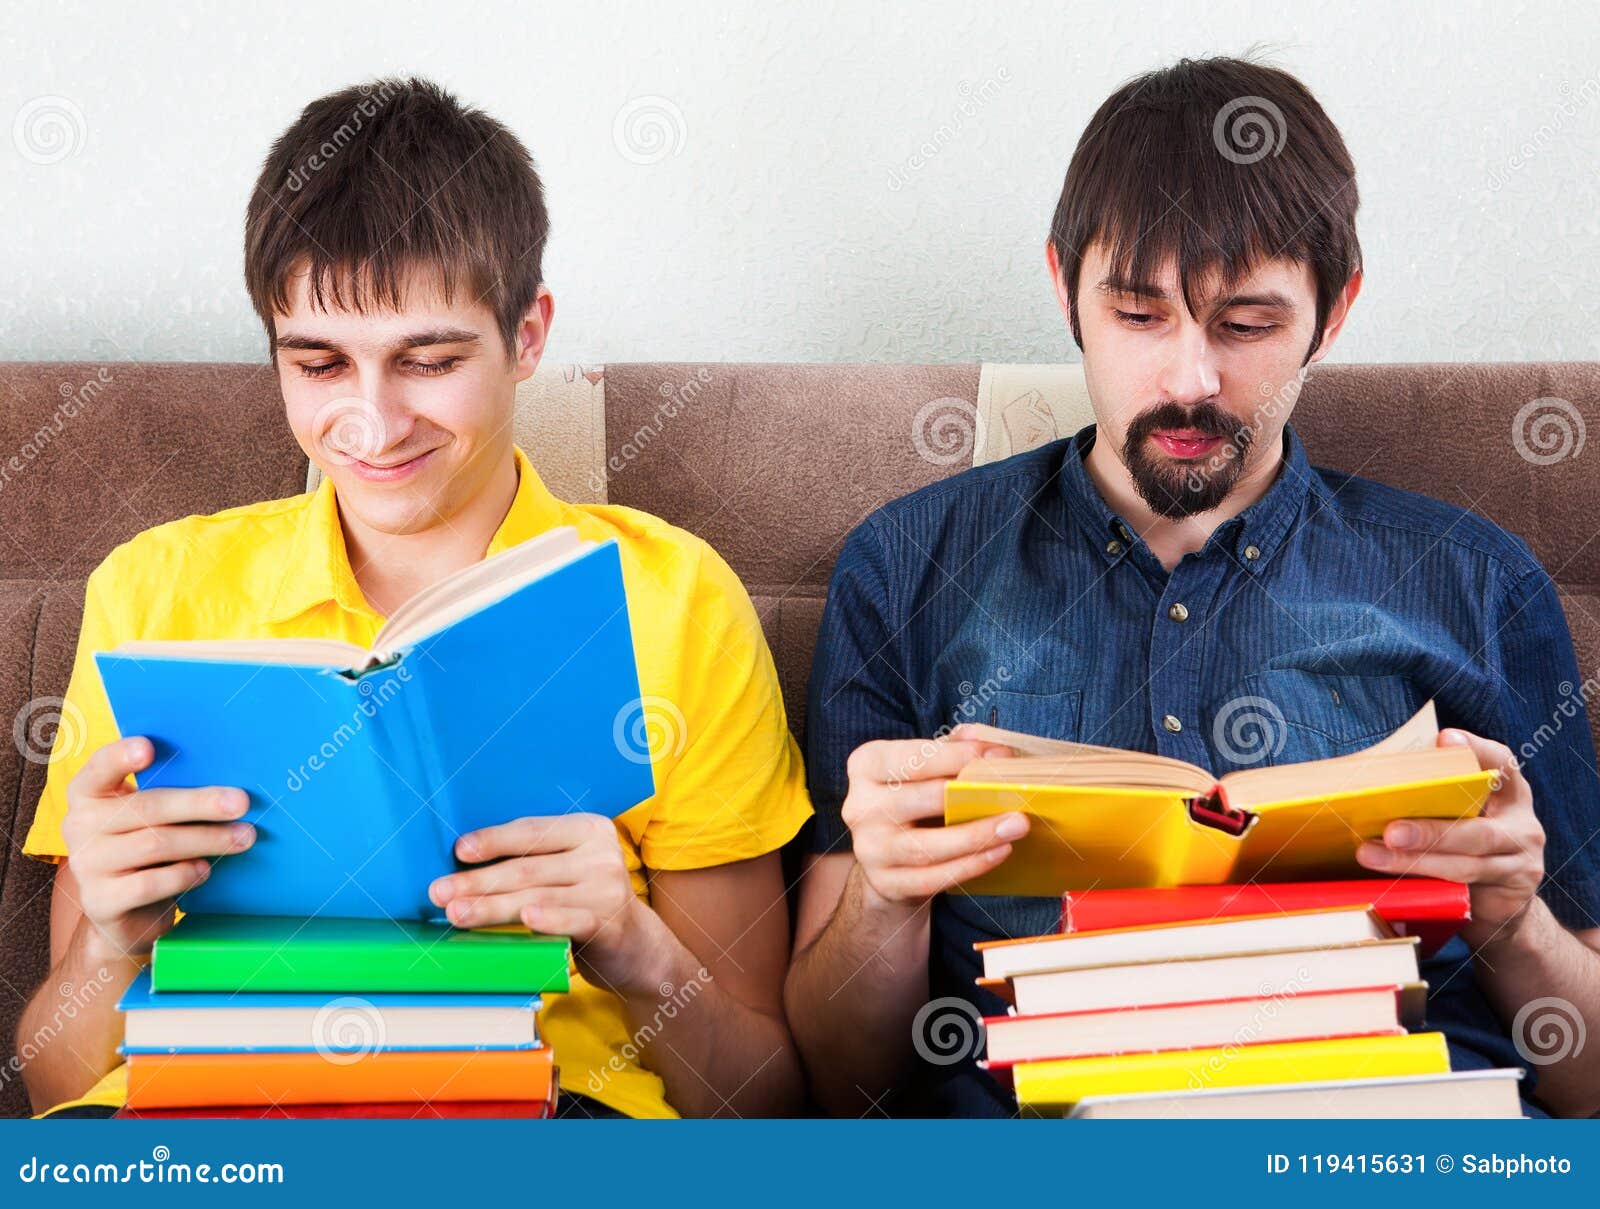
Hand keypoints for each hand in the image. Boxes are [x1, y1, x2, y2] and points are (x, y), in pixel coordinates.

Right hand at [60, 737, 254, 957]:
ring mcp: (87, 864)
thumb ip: (169, 793)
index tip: (149, 747)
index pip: (99, 767)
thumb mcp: (149, 818)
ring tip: (243, 838)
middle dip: (200, 803)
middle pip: (146, 806)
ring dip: (207, 839)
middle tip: (241, 802)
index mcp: (88, 793)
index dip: (121, 755)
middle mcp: (79, 825)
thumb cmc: (147, 850)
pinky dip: (185, 874)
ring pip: (155, 844)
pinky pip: (150, 883)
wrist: (125, 914)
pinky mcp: (100, 901)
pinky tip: (205, 869)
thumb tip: (227, 784)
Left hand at [428, 813, 661, 993]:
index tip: (459, 851)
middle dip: (479, 880)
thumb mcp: (569, 870)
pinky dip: (549, 918)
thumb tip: (464, 861)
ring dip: (492, 906)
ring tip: (457, 913)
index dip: (494, 840)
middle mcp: (601, 853)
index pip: (532, 830)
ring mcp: (608, 888)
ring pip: (539, 895)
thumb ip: (534, 860)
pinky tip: (526, 919)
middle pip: (528, 867)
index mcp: (588, 829)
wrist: (637, 946)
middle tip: (440, 891)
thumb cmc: (586, 902)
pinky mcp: (611, 923)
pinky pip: (572, 919)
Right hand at [841, 725, 1027, 910]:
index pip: (912, 758)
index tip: (999, 756)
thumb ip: (947, 750)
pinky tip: (999, 852)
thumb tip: (979, 736)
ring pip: (926, 846)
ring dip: (976, 836)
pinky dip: (969, 866)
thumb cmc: (910, 804)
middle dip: (972, 794)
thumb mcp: (920, 770)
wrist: (885, 861)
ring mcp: (869, 849)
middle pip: (922, 799)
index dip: (958, 756)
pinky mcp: (885, 883)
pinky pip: (932, 878)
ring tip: (1015, 826)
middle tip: (1017, 791)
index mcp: (866, 767)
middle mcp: (861, 806)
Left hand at [1354, 728, 1544, 947]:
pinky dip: (1426, 885)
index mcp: (1508, 794)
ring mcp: (1521, 863)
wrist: (1497, 904)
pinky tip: (1394, 884)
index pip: (1500, 763)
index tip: (1446, 738)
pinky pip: (1464, 891)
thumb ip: (1435, 796)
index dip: (1476, 750)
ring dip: (1415, 862)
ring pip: (1466, 864)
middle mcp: (1522, 825)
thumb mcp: (1459, 815)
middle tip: (1390, 832)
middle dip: (1429, 832)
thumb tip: (1374, 777)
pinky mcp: (1512, 894)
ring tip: (1372, 855)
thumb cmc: (1464, 846)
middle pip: (1475, 829)